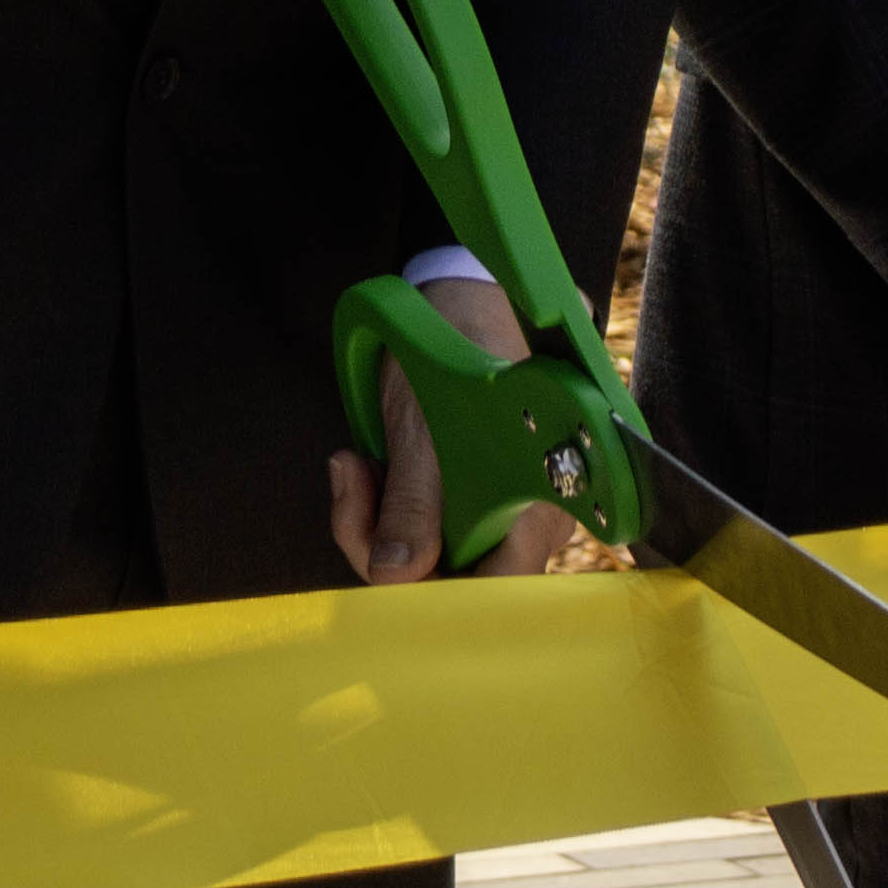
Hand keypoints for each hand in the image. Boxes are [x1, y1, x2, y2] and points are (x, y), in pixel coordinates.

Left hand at [325, 275, 573, 583]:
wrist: (453, 297)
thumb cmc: (453, 350)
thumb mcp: (422, 429)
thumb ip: (413, 505)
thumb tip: (396, 576)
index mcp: (535, 510)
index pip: (492, 586)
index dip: (435, 590)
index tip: (380, 559)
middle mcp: (521, 522)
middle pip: (451, 576)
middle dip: (385, 541)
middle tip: (352, 480)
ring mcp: (492, 511)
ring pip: (425, 554)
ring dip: (373, 515)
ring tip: (352, 463)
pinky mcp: (460, 498)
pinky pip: (415, 527)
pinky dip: (378, 503)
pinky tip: (360, 462)